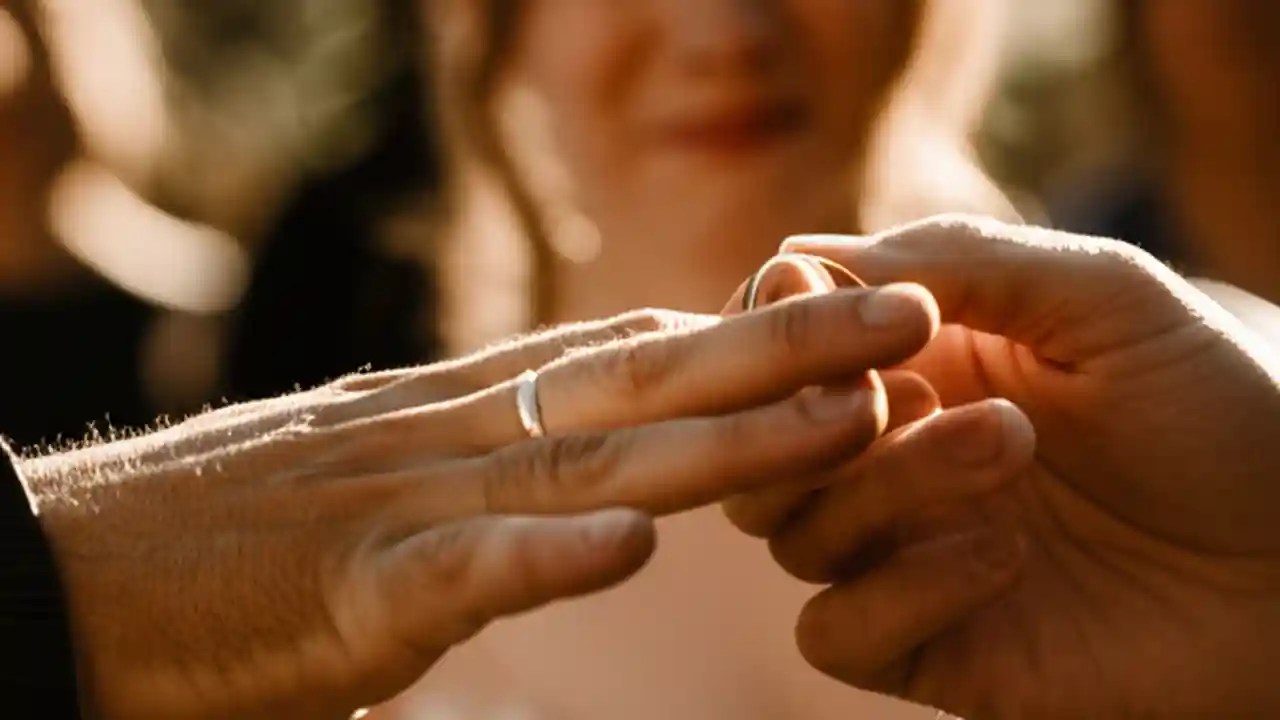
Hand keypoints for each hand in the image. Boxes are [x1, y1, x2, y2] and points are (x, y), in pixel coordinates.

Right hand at [18, 287, 937, 719]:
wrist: (66, 581)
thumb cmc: (227, 549)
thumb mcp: (380, 487)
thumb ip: (485, 475)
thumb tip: (581, 492)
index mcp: (465, 412)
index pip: (626, 354)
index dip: (748, 330)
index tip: (849, 307)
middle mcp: (453, 433)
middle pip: (645, 380)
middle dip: (784, 343)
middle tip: (913, 305)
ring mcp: (404, 505)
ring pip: (589, 459)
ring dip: (722, 438)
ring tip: (845, 411)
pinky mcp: (345, 595)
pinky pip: (459, 567)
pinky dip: (541, 554)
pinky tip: (625, 545)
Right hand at [734, 216, 1279, 717]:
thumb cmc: (1221, 413)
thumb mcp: (1106, 295)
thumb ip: (964, 259)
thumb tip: (796, 257)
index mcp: (918, 368)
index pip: (781, 345)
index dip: (773, 324)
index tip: (809, 300)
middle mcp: (893, 462)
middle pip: (761, 445)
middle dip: (811, 408)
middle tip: (904, 384)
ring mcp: (905, 558)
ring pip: (793, 529)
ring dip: (889, 481)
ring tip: (1014, 446)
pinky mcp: (928, 650)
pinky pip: (836, 633)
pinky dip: (897, 591)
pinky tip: (1005, 558)